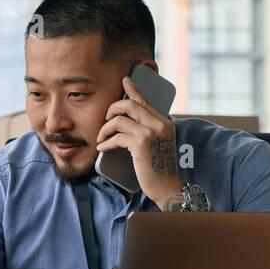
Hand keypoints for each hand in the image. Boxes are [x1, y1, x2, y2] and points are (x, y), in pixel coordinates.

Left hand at [96, 75, 183, 207]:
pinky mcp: (141, 144)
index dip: (133, 89)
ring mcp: (151, 133)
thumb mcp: (157, 145)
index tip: (125, 80)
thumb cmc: (160, 170)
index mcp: (165, 123)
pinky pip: (117, 137)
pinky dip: (106, 143)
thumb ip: (148, 131)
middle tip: (106, 119)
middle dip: (113, 109)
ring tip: (101, 138)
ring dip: (105, 129)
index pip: (146, 101)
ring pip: (119, 120)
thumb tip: (125, 122)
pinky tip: (102, 148)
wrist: (168, 187)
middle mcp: (160, 124)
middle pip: (130, 105)